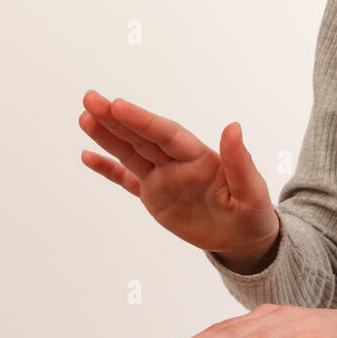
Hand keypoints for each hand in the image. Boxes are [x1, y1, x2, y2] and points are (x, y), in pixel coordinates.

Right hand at [78, 90, 280, 266]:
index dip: (142, 120)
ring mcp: (163, 178)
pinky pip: (127, 180)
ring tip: (84, 117)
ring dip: (107, 136)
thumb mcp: (251, 191)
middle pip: (142, 137)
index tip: (118, 105)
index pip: (166, 134)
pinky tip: (87, 155)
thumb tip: (234, 127)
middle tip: (90, 98)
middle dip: (116, 119)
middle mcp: (176, 163)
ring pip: (130, 153)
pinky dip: (108, 169)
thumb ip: (239, 161)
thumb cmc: (252, 212)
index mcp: (199, 157)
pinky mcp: (154, 197)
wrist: (243, 238)